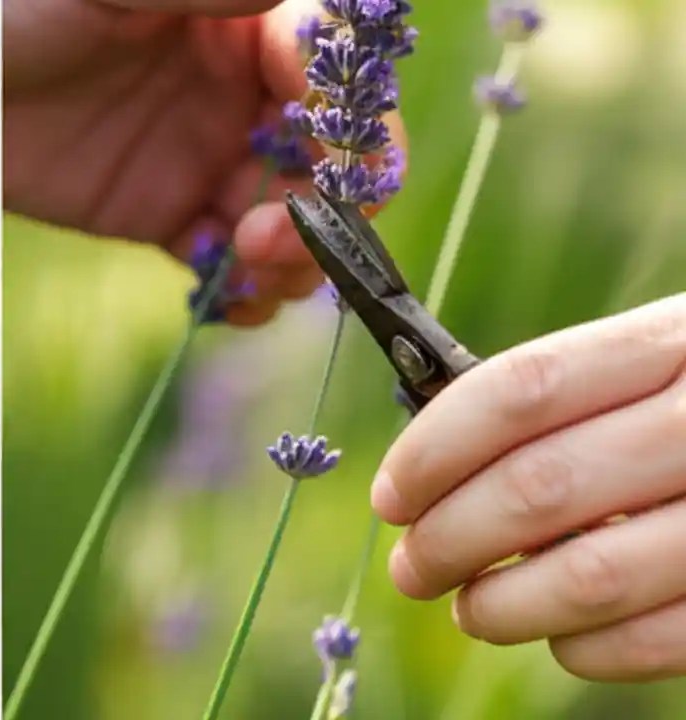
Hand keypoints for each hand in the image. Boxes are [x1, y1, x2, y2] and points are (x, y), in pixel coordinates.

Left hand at [4, 0, 406, 324]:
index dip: (344, 116)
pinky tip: (227, 297)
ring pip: (293, 219)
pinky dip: (243, 291)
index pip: (331, 72)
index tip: (323, 149)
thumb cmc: (29, 14)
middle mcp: (244, 96)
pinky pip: (228, 262)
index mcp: (248, 27)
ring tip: (250, 266)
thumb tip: (294, 2)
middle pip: (331, 158)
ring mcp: (211, 161)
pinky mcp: (171, 216)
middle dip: (329, 205)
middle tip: (272, 234)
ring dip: (295, 257)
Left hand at [374, 294, 685, 680]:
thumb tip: (436, 472)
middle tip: (413, 565)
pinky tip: (559, 638)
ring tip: (469, 609)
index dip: (436, 448)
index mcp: (676, 341)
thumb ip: (571, 402)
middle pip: (539, 486)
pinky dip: (588, 648)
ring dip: (502, 604)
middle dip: (448, 538)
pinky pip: (657, 639)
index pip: (523, 389)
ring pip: (590, 575)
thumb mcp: (664, 361)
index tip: (393, 494)